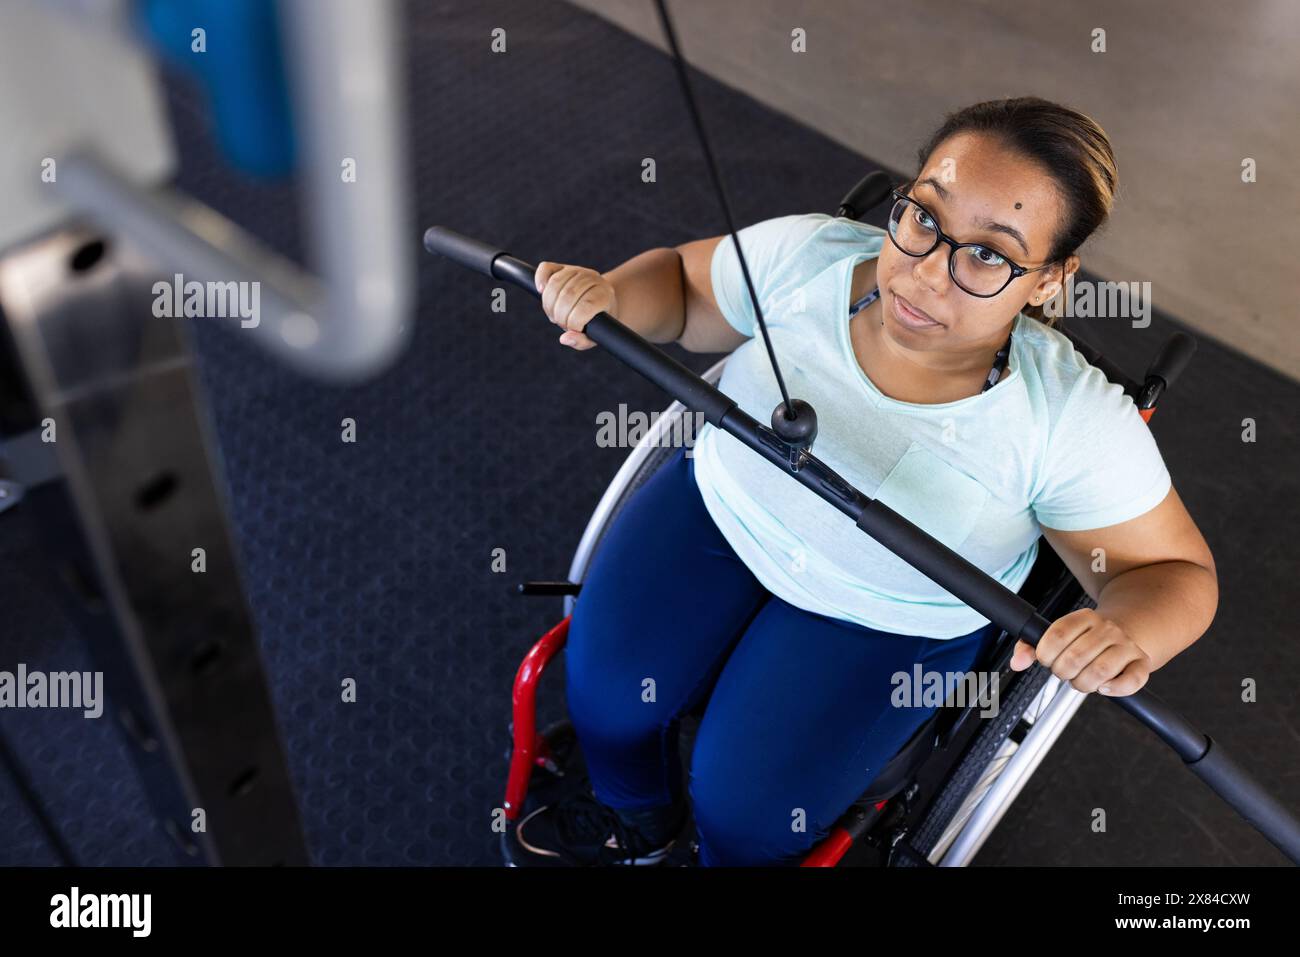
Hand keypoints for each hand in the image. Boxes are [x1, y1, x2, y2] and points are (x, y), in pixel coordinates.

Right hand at [534, 261, 615, 350]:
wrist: (601, 302)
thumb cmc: (597, 322)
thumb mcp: (594, 336)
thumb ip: (581, 341)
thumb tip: (565, 338)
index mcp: (604, 295)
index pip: (584, 306)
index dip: (573, 321)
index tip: (572, 328)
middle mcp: (593, 279)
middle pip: (568, 294)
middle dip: (559, 314)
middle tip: (560, 322)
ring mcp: (578, 271)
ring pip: (555, 283)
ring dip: (549, 303)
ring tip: (554, 314)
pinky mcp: (563, 267)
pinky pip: (546, 268)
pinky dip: (540, 279)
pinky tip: (541, 290)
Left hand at [1008, 607, 1151, 695]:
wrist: (1126, 632)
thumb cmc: (1085, 639)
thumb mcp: (1058, 635)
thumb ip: (1030, 646)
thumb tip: (1016, 663)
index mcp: (1084, 617)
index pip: (1057, 635)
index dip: (1045, 654)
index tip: (1047, 660)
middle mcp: (1107, 629)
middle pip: (1075, 657)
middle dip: (1063, 672)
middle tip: (1065, 672)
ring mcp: (1126, 646)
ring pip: (1100, 671)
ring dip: (1083, 684)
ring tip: (1081, 680)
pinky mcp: (1142, 663)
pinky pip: (1131, 681)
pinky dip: (1114, 689)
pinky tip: (1103, 687)